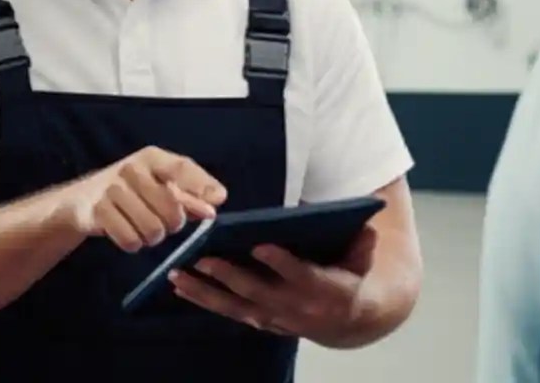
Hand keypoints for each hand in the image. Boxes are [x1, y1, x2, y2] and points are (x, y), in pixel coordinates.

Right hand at [63, 146, 226, 252]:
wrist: (81, 201)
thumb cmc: (131, 192)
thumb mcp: (159, 186)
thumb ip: (190, 194)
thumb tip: (216, 201)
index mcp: (151, 158)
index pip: (181, 167)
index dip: (201, 184)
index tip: (218, 201)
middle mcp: (131, 168)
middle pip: (172, 209)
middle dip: (173, 224)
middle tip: (162, 222)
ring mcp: (112, 188)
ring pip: (153, 229)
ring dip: (152, 237)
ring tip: (142, 228)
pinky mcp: (97, 211)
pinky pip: (130, 240)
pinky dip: (133, 243)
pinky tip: (126, 232)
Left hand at [169, 225, 377, 346]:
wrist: (351, 320)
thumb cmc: (351, 273)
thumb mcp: (360, 255)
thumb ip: (359, 240)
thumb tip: (359, 219)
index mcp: (325, 288)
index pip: (301, 274)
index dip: (282, 263)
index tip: (260, 246)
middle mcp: (297, 307)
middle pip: (259, 292)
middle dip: (230, 276)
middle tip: (204, 258)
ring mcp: (277, 317)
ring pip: (237, 306)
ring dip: (206, 291)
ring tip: (178, 274)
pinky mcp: (261, 321)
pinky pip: (230, 312)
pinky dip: (204, 300)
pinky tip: (180, 287)